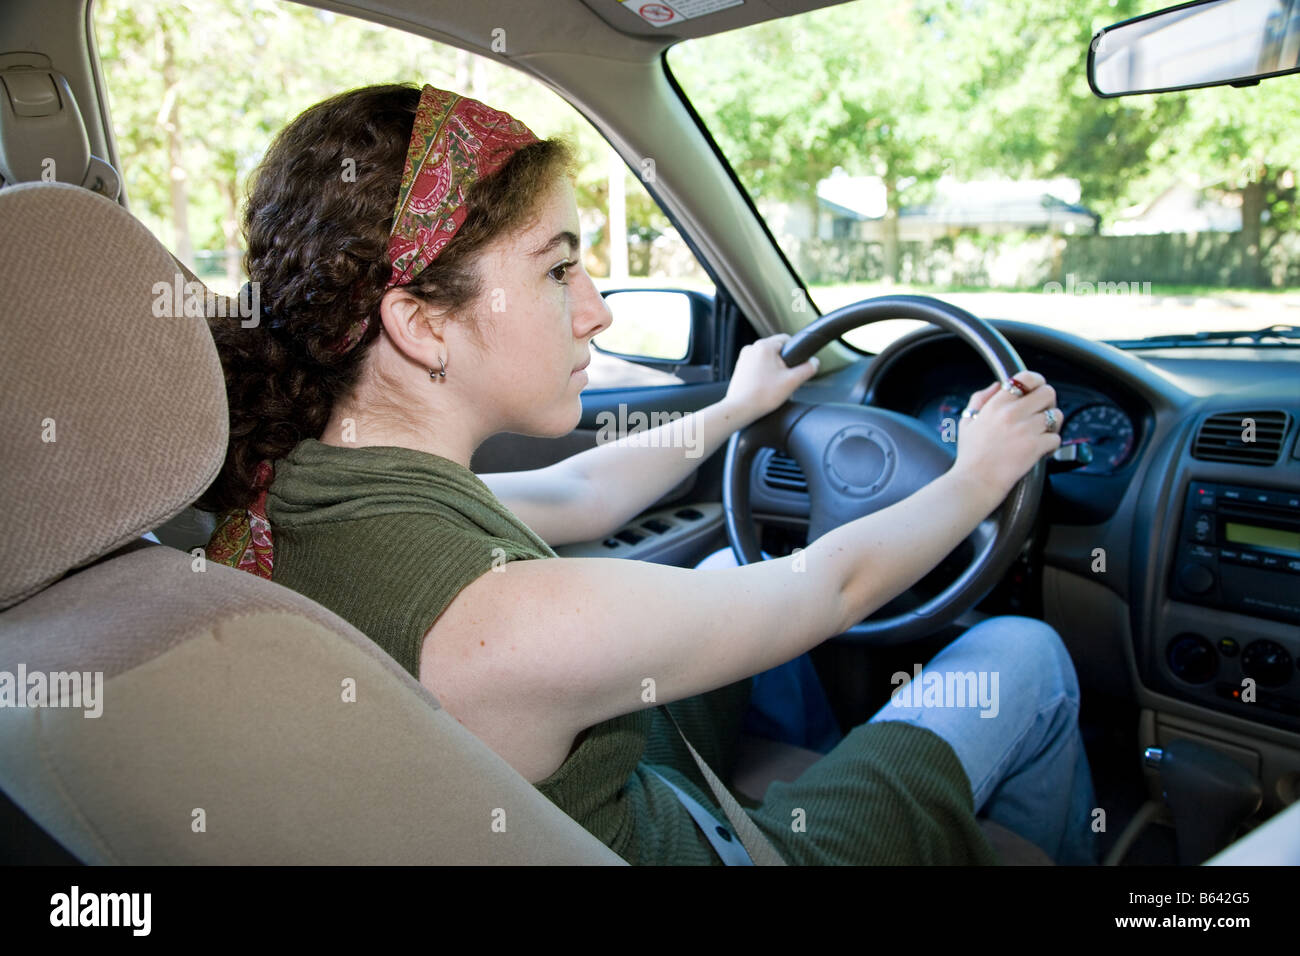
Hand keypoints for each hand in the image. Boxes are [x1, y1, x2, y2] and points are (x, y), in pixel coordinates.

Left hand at [723, 333, 819, 419]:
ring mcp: (744, 358)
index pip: (786, 339)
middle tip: (783, 380)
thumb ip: (807, 369)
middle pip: (776, 350)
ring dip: (773, 370)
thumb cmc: (761, 396)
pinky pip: (758, 366)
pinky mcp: (740, 368)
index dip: (795, 352)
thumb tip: (814, 362)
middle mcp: (751, 348)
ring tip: (772, 385)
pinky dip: (763, 375)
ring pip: (767, 359)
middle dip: (783, 364)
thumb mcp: (792, 382)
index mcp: (764, 346)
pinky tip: (764, 387)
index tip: (795, 366)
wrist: (739, 409)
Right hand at [950, 371, 1061, 501]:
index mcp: (996, 404)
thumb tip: (997, 385)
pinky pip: (1056, 438)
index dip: (1037, 381)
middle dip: (1048, 402)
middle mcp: (1013, 413)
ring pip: (1056, 416)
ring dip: (1053, 424)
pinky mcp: (1036, 447)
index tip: (1037, 389)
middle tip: (1041, 413)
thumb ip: (980, 399)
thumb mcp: (967, 421)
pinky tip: (1041, 449)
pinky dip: (1051, 445)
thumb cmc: (970, 455)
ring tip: (1042, 433)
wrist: (975, 481)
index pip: (1026, 378)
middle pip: (1048, 393)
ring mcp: (1026, 430)